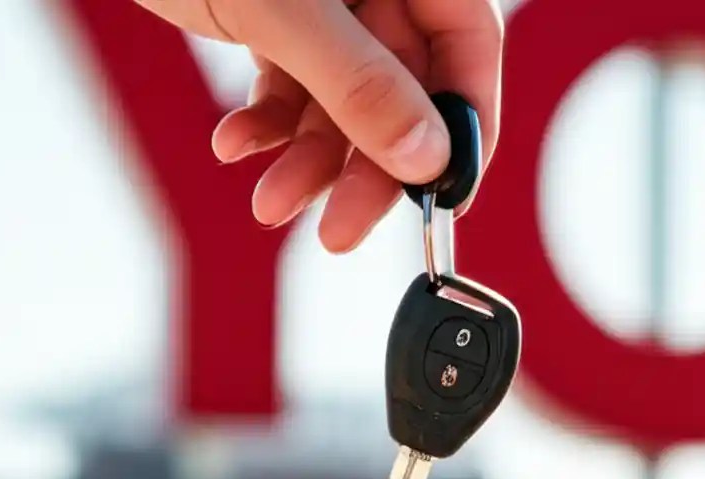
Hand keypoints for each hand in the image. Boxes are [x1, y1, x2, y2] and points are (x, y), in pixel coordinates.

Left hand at [132, 0, 503, 252]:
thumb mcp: (284, 9)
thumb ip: (359, 82)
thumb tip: (426, 157)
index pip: (469, 45)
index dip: (464, 125)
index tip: (440, 198)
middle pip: (404, 87)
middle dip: (366, 164)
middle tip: (342, 230)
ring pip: (343, 97)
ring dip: (307, 159)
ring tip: (270, 202)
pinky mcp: (280, 14)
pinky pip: (293, 83)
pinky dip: (267, 123)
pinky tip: (235, 144)